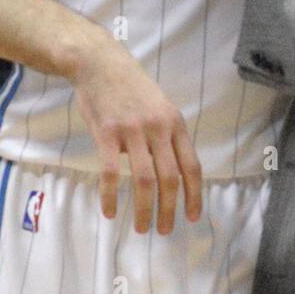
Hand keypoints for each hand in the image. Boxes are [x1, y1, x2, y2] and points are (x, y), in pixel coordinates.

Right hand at [68, 36, 202, 233]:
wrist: (100, 63)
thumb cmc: (130, 87)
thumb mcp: (160, 106)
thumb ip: (167, 135)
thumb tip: (173, 170)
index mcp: (174, 124)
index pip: (191, 166)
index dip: (194, 195)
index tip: (193, 217)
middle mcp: (158, 129)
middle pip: (170, 178)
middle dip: (170, 209)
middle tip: (166, 230)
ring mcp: (132, 131)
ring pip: (143, 180)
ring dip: (144, 209)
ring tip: (141, 228)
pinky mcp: (107, 134)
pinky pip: (110, 173)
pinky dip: (110, 196)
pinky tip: (110, 211)